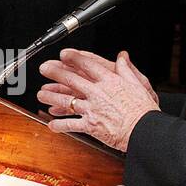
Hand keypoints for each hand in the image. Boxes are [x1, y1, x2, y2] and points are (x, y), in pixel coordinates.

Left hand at [37, 49, 158, 151]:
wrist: (144, 131)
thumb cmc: (143, 109)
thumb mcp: (138, 83)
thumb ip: (126, 69)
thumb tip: (123, 56)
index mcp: (110, 81)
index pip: (87, 65)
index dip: (73, 58)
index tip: (63, 54)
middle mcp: (98, 93)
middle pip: (72, 79)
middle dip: (55, 72)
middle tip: (44, 68)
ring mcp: (92, 109)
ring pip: (66, 100)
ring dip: (51, 96)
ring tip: (41, 93)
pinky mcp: (90, 125)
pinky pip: (71, 124)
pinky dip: (59, 125)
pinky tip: (51, 124)